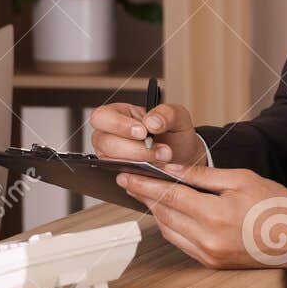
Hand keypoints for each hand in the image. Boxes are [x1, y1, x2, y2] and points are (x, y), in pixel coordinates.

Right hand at [89, 101, 207, 166]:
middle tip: (158, 149)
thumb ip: (166, 113)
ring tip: (161, 158)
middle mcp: (109, 134)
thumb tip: (151, 122)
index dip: (118, 125)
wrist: (184, 157)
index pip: (102, 116)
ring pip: (109, 160)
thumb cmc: (176, 134)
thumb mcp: (178, 117)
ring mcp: (111, 155)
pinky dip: (138, 173)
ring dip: (137, 161)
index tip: (143, 132)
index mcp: (118, 113)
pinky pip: (119, 174)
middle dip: (134, 148)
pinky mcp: (118, 171)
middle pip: (104, 142)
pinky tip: (153, 168)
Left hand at [115, 162, 286, 268]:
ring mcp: (209, 254)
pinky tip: (165, 213)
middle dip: (144, 196)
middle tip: (128, 180)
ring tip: (143, 193)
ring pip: (168, 230)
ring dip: (154, 212)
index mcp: (215, 215)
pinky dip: (169, 227)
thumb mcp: (240, 179)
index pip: (169, 195)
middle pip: (164, 213)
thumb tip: (170, 169)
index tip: (126, 175)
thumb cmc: (275, 205)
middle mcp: (208, 239)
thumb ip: (202, 175)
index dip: (144, 184)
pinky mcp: (211, 263)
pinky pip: (180, 243)